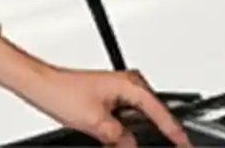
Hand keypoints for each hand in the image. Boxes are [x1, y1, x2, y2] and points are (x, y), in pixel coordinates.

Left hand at [19, 66, 190, 146]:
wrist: (38, 84)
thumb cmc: (59, 91)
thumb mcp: (97, 123)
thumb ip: (122, 138)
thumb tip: (132, 146)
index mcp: (131, 84)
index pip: (162, 114)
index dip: (175, 134)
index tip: (186, 145)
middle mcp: (128, 83)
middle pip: (152, 116)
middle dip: (156, 134)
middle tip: (168, 146)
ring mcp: (118, 90)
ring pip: (137, 119)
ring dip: (136, 134)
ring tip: (128, 144)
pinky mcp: (108, 97)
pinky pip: (125, 118)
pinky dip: (125, 130)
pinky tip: (119, 140)